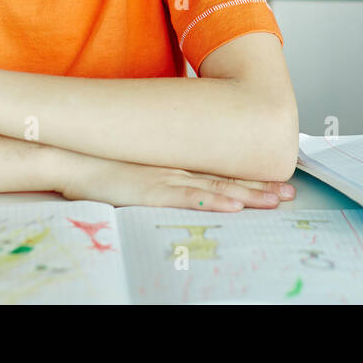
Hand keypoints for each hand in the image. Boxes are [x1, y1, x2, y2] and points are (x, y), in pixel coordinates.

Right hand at [57, 151, 295, 210]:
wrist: (71, 156)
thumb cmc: (102, 163)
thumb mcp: (141, 164)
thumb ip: (164, 171)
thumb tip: (188, 180)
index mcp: (177, 162)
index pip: (222, 171)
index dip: (252, 177)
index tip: (278, 180)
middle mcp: (178, 168)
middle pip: (227, 179)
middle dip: (261, 187)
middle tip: (290, 192)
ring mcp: (166, 179)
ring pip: (216, 188)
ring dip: (248, 195)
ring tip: (275, 200)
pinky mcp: (151, 192)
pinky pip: (187, 198)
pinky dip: (212, 202)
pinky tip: (233, 205)